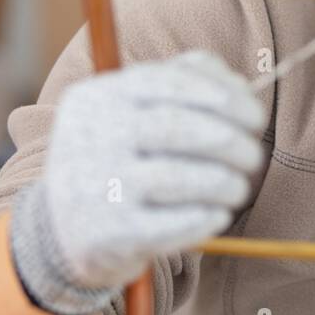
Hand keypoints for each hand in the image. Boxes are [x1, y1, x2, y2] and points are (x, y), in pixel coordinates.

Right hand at [9, 50, 266, 314]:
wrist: (58, 231)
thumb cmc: (116, 159)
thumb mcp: (131, 110)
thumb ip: (183, 82)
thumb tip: (240, 84)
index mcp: (98, 96)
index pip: (170, 82)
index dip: (224, 97)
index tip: (256, 116)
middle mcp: (90, 136)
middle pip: (178, 128)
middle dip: (232, 142)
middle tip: (253, 158)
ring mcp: (95, 186)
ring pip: (178, 177)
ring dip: (225, 182)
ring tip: (239, 188)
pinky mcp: (106, 233)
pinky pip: (171, 224)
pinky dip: (206, 218)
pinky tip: (219, 214)